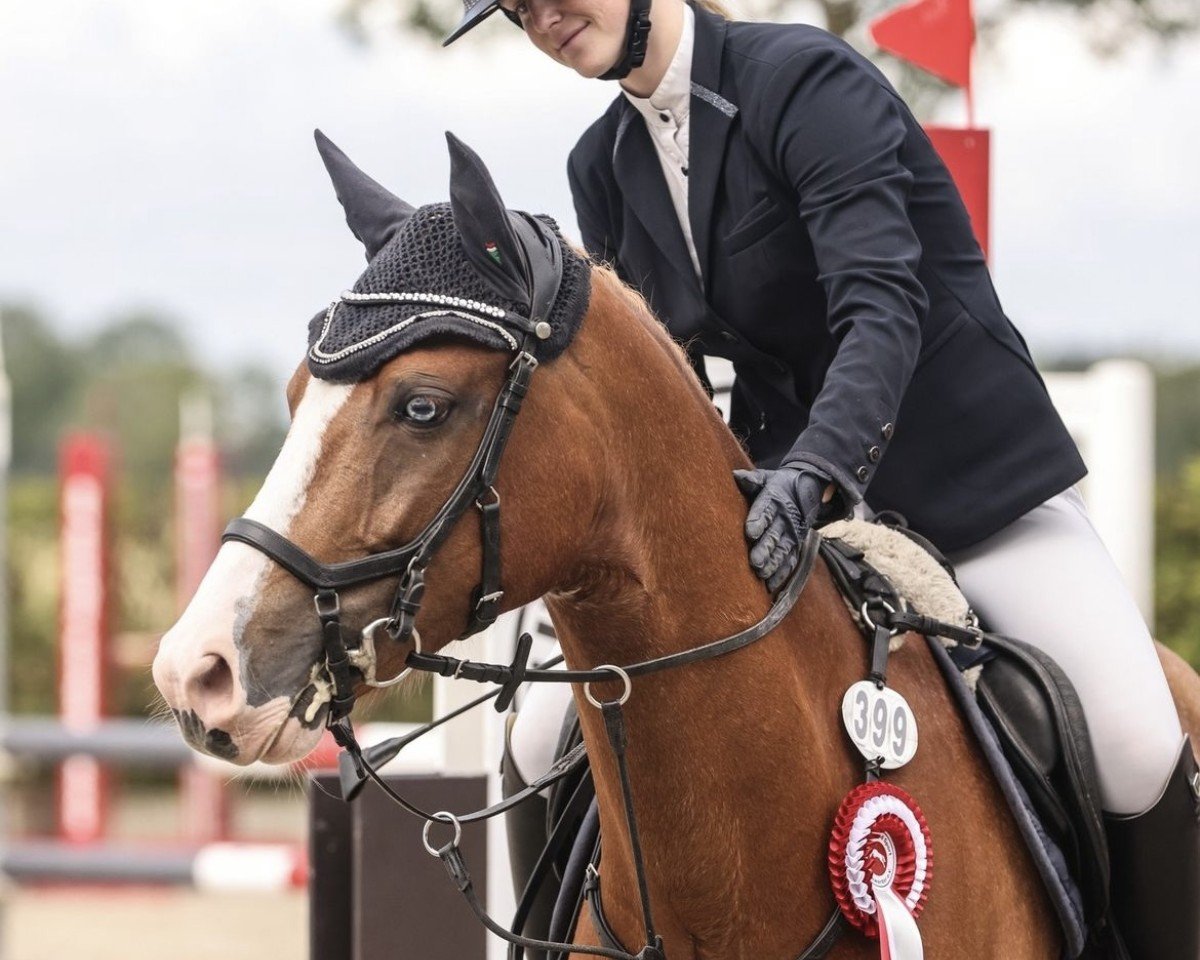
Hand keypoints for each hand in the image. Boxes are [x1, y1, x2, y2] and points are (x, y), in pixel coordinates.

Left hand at [733, 466, 833, 592]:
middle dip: (765, 549)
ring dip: (773, 563)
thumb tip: (735, 476)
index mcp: (775, 500)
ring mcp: (792, 534)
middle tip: (754, 561)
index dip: (758, 521)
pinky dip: (781, 573)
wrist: (806, 490)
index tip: (750, 532)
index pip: (765, 510)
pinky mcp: (795, 545)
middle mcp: (785, 518)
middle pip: (774, 535)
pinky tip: (771, 585)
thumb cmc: (776, 485)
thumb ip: (751, 480)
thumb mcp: (766, 478)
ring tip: (762, 574)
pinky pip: (790, 561)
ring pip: (782, 550)